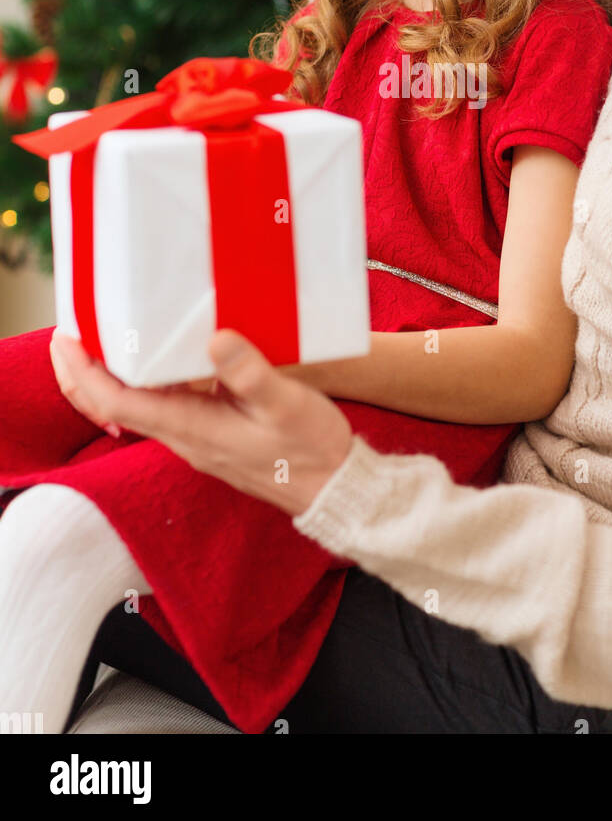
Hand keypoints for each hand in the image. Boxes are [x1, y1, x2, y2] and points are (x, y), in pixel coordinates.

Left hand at [49, 329, 353, 515]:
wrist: (332, 489)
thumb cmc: (311, 450)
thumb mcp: (286, 405)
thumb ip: (250, 373)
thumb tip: (216, 339)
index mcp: (192, 428)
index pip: (115, 402)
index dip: (84, 371)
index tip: (68, 338)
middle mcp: (183, 436)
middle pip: (111, 407)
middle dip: (82, 372)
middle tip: (69, 331)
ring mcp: (195, 437)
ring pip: (133, 406)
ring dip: (110, 375)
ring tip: (103, 336)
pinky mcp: (209, 433)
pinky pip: (160, 406)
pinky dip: (144, 380)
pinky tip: (158, 356)